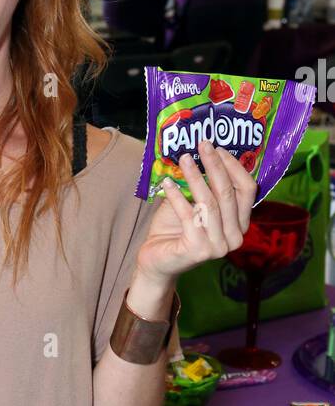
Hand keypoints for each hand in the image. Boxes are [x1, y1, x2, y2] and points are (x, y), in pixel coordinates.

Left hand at [135, 140, 256, 284]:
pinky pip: (189, 216)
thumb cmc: (175, 229)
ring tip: (183, 158)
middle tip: (202, 144)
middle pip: (228, 193)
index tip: (218, 148)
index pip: (247, 191)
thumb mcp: (193, 203)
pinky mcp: (199, 250)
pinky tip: (166, 183)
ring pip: (209, 203)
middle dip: (215, 165)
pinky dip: (176, 197)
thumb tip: (202, 152)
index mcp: (240, 224)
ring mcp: (219, 246)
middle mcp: (235, 237)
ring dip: (194, 177)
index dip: (234, 167)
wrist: (157, 262)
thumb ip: (203, 185)